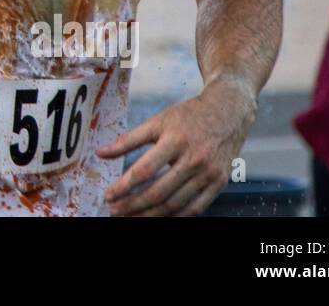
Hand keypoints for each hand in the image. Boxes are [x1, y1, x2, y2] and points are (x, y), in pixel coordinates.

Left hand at [95, 76, 255, 216]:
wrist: (228, 111)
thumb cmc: (188, 116)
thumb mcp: (157, 121)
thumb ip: (128, 140)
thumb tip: (100, 153)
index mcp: (175, 140)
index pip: (145, 170)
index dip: (124, 186)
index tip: (108, 195)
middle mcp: (194, 159)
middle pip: (159, 192)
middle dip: (134, 205)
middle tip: (115, 210)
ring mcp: (209, 173)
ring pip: (176, 204)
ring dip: (151, 215)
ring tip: (132, 216)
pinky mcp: (219, 183)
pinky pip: (196, 208)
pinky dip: (176, 216)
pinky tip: (159, 217)